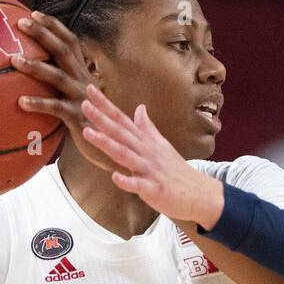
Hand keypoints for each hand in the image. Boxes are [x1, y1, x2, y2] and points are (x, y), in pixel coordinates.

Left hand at [12, 10, 107, 170]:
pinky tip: (20, 102)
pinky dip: (38, 103)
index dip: (54, 26)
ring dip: (35, 66)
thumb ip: (66, 86)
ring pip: (58, 76)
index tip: (34, 13)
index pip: (70, 42)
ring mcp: (82, 98)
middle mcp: (84, 81)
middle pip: (63, 51)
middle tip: (20, 23)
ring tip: (14, 60)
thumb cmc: (94, 122)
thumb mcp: (83, 99)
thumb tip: (42, 76)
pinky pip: (56, 108)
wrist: (117, 147)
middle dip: (42, 34)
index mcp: (84, 73)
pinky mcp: (79, 117)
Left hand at [80, 85, 224, 226]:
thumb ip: (147, 128)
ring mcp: (150, 170)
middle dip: (102, 119)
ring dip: (107, 143)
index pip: (122, 120)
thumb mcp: (161, 145)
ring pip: (125, 155)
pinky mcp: (154, 189)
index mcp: (145, 142)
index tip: (90, 90)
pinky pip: (139, 185)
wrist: (199, 193)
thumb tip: (139, 108)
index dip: (106, 105)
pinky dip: (127, 181)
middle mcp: (146, 152)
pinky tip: (115, 177)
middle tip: (84, 104)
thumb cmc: (176, 171)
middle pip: (121, 133)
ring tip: (88, 133)